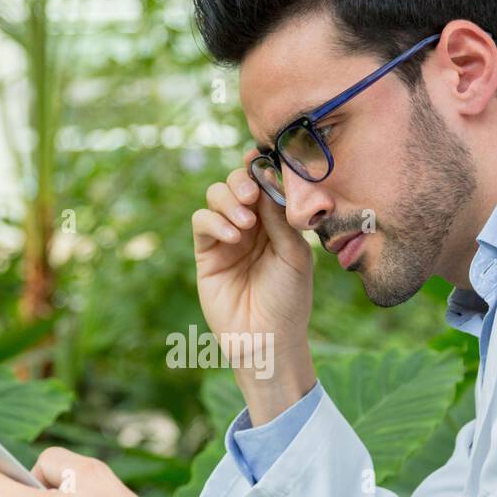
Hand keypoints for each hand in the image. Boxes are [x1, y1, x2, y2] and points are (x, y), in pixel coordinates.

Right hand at [191, 148, 316, 424]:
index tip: (260, 158)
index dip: (260, 166)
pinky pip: (202, 222)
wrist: (266, 338)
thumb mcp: (294, 255)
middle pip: (237, 183)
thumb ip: (280, 218)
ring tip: (244, 223)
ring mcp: (227, 237)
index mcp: (276, 221)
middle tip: (251, 195)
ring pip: (216, 196)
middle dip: (242, 181)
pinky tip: (232, 235)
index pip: (264, 183)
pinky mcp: (207, 253)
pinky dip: (214, 220)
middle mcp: (252, 224)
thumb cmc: (288, 300)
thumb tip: (267, 181)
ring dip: (228, 200)